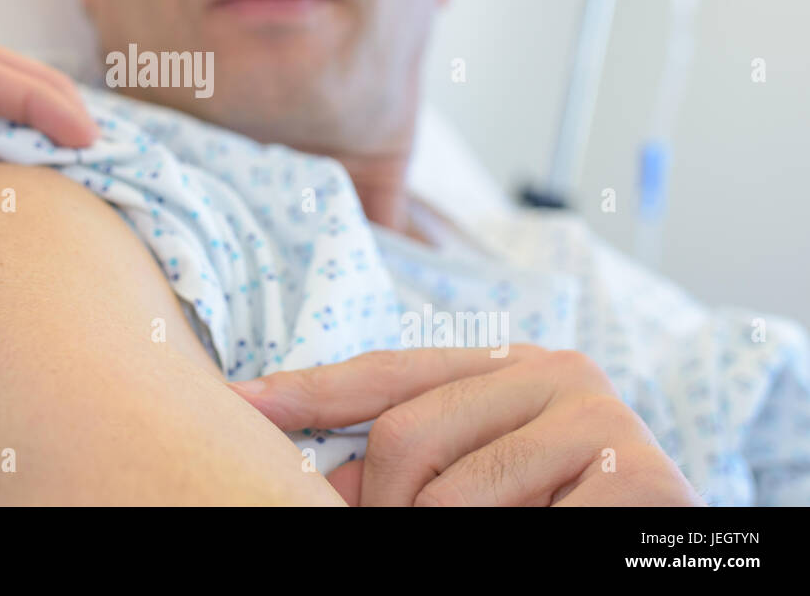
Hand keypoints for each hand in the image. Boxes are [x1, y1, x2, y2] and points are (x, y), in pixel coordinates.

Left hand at [228, 345, 704, 505]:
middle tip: (403, 526)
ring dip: (439, 531)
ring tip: (487, 531)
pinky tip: (544, 530)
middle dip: (386, 501)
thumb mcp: (486, 470)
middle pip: (406, 434)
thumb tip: (320, 481)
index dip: (308, 390)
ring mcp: (600, 418)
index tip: (237, 402)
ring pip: (449, 492)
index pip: (389, 372)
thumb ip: (412, 460)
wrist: (672, 546)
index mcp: (514, 363)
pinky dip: (509, 541)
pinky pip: (514, 523)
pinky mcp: (636, 475)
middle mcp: (557, 371)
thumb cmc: (567, 507)